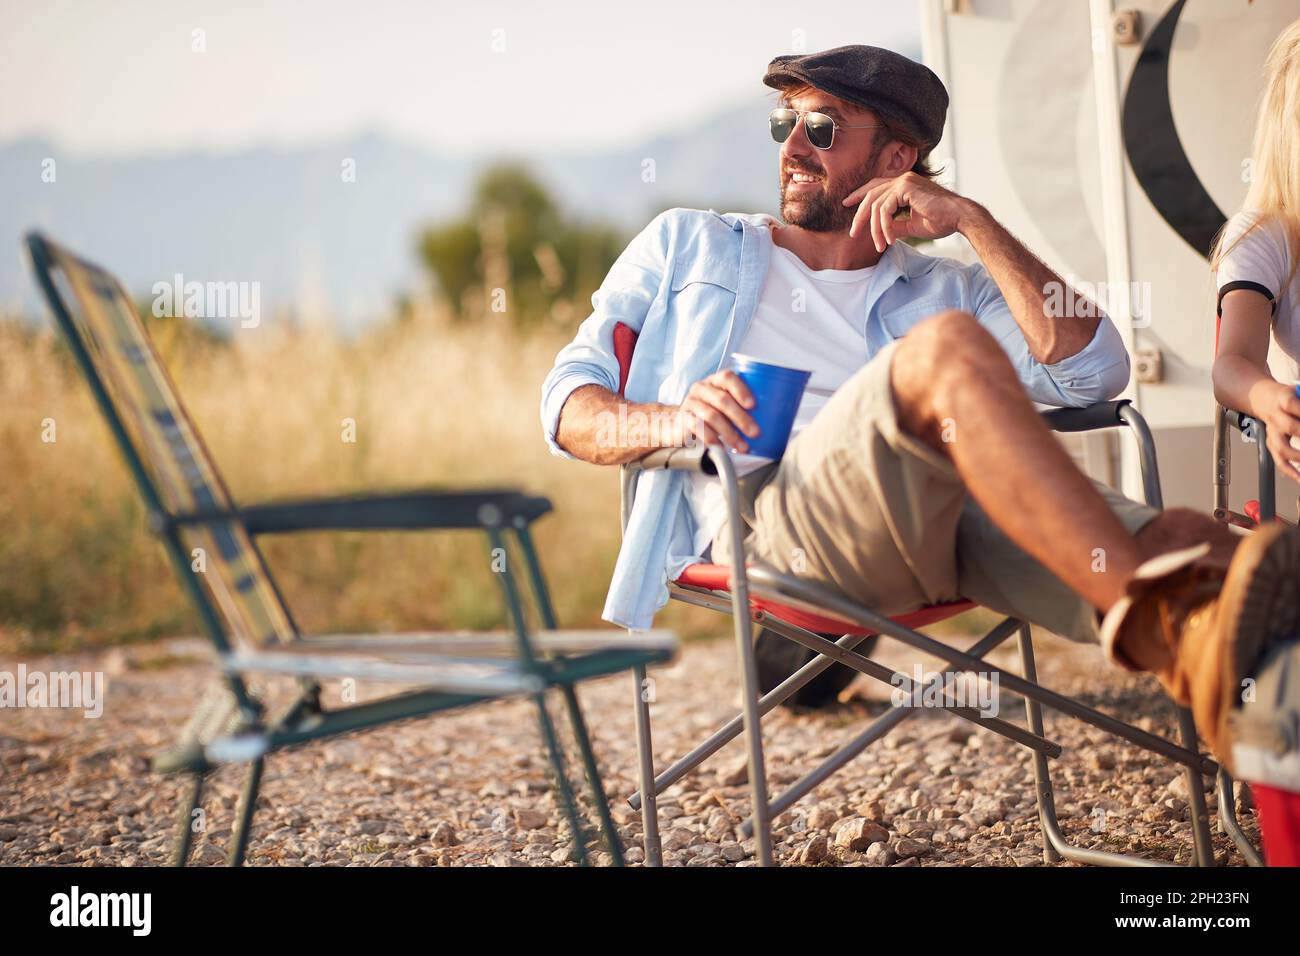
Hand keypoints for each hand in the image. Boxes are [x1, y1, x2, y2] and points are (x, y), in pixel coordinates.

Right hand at [675, 370, 759, 452]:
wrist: (682, 424)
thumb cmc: (711, 413)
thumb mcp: (724, 405)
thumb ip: (740, 406)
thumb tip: (768, 420)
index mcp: (714, 381)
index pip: (728, 378)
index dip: (741, 390)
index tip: (753, 405)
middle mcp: (701, 388)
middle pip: (722, 400)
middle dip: (741, 418)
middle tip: (755, 433)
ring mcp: (690, 403)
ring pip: (711, 416)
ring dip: (729, 433)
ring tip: (742, 446)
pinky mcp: (682, 419)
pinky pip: (698, 428)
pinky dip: (712, 438)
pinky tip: (721, 447)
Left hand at [842, 173, 976, 252]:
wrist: (959, 217)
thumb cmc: (942, 221)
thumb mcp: (912, 225)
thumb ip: (896, 225)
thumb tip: (884, 231)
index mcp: (904, 185)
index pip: (876, 187)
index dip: (859, 194)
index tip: (846, 204)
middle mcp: (903, 179)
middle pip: (871, 195)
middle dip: (860, 215)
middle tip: (853, 233)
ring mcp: (904, 181)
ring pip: (876, 205)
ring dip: (875, 229)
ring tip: (879, 246)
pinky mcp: (906, 188)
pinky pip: (885, 210)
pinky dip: (884, 227)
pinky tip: (889, 240)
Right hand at [1257, 381, 1299, 483]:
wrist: (1265, 400)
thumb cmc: (1290, 397)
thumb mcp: (1299, 393)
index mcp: (1284, 399)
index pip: (1293, 404)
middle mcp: (1275, 417)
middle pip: (1290, 427)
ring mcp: (1272, 432)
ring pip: (1281, 447)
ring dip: (1299, 456)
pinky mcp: (1271, 444)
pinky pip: (1279, 460)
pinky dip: (1291, 471)